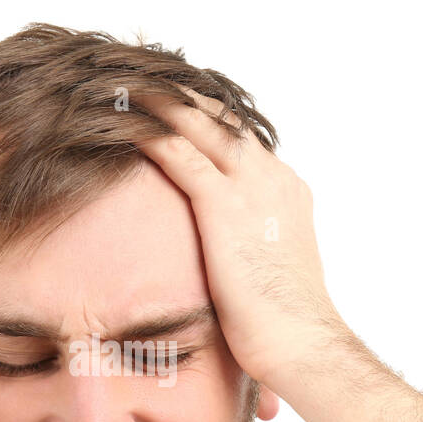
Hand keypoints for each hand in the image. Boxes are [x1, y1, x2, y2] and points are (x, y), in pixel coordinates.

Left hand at [135, 88, 342, 390]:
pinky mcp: (225, 206)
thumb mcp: (264, 273)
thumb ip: (244, 250)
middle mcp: (272, 178)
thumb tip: (220, 262)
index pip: (239, 137)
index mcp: (284, 191)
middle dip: (177, 94)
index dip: (203, 116)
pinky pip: (179, 152)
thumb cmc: (282, 327)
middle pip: (219, 117)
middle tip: (137, 76)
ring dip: (156, 101)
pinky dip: (147, 131)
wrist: (303, 345)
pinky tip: (119, 119)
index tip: (170, 102)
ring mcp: (252, 187)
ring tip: (119, 84)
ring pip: (198, 123)